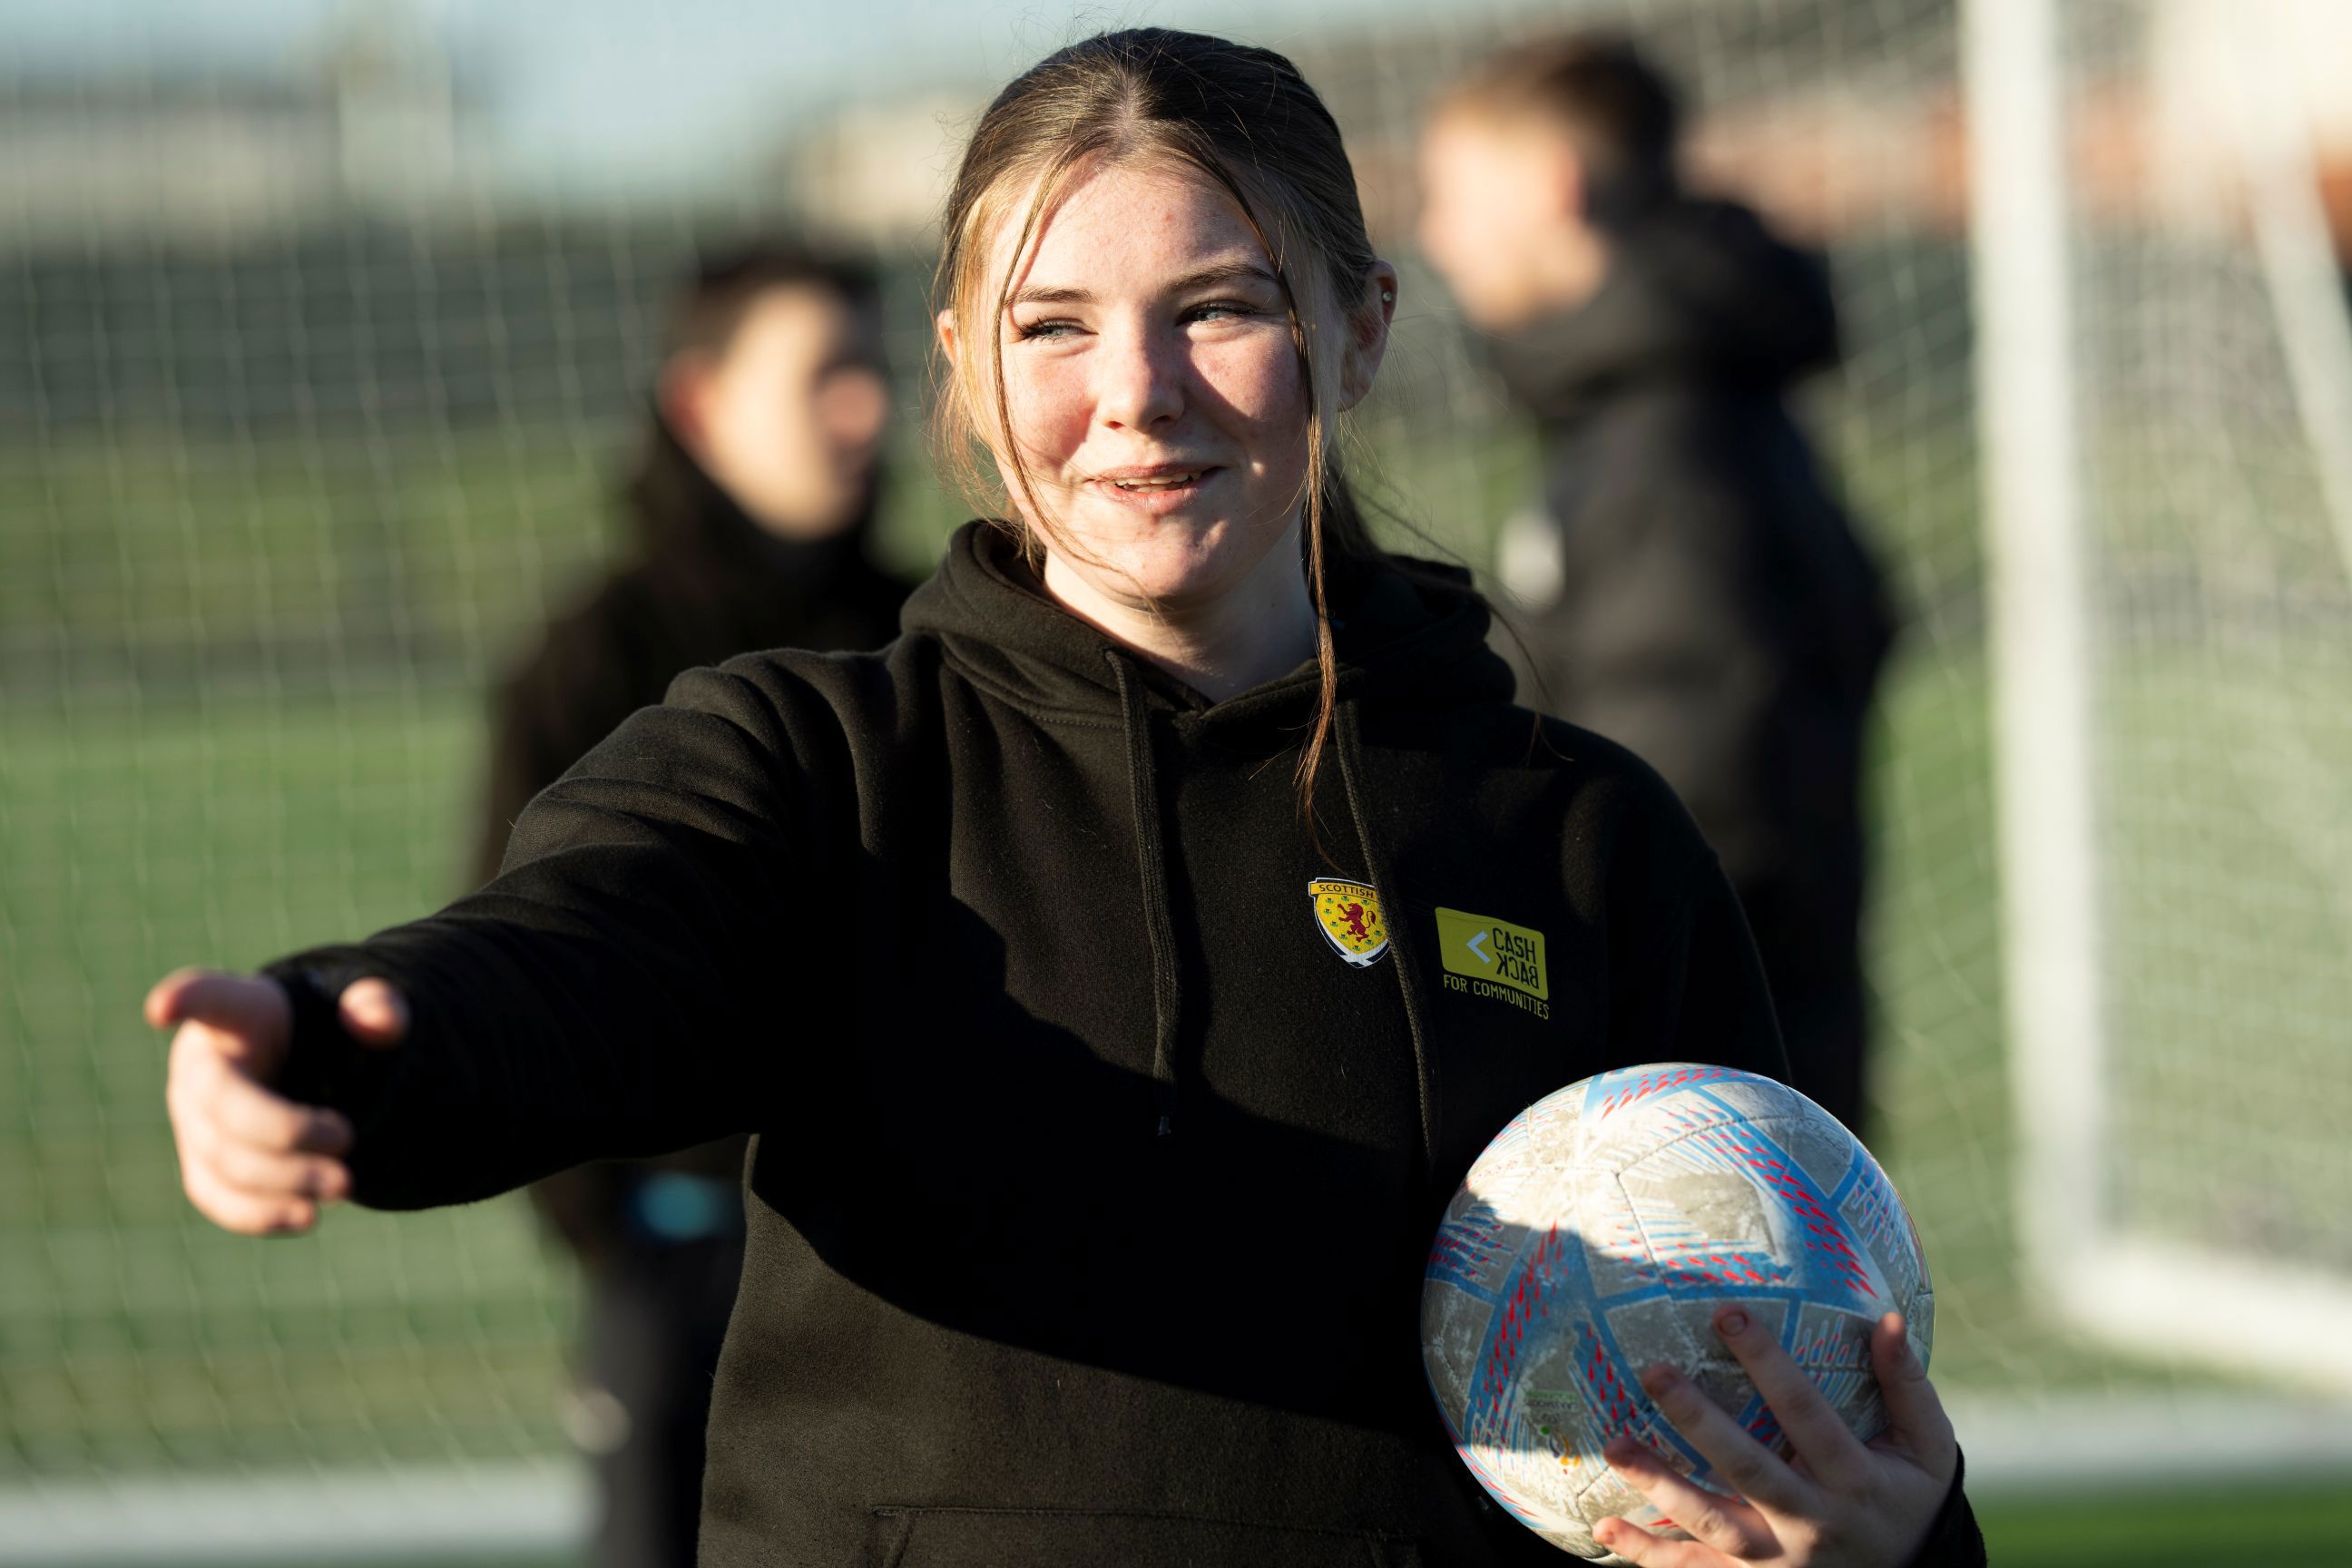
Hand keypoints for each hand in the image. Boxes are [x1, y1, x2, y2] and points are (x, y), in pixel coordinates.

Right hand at [147, 968, 408, 1235]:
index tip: (163, 1008)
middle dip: (287, 1133)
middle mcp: (201, 1065)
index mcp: (239, 1011)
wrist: (309, 1072)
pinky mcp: (200, 1162)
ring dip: (283, 1181)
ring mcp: (192, 1117)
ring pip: (220, 1159)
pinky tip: (305, 1216)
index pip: (208, 998)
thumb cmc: (330, 1030)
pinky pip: (214, 1196)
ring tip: (344, 1185)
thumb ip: (378, 1006)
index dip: (185, 1000)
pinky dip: (258, 1214)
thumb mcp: (362, 1008)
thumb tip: (380, 1021)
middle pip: (225, 1104)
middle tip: (349, 1141)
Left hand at [1594, 1306, 1956, 1566]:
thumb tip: (1888, 1319)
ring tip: (1615, 1444)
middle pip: (1749, 1469)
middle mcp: (1813, 1520)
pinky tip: (1602, 1530)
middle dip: (1699, 1422)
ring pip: (1713, 1526)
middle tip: (1655, 1372)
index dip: (1768, 1362)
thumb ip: (1907, 1385)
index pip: (1806, 1412)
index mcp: (1854, 1478)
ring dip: (1660, 1487)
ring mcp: (1780, 1560)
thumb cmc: (1909, 1497)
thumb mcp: (1927, 1448)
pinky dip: (1649, 1555)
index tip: (1727, 1312)